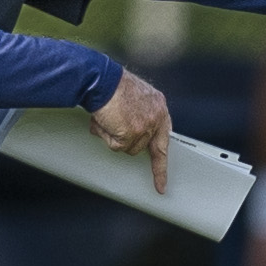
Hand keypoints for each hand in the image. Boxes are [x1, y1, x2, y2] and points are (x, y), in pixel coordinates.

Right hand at [89, 68, 172, 192]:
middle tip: (159, 186)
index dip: (163, 155)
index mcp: (158, 105)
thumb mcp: (133, 96)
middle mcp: (156, 116)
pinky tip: (104, 121)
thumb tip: (130, 134)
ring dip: (115, 137)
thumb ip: (138, 114)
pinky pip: (117, 146)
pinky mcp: (131, 133)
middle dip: (157, 169)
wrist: (100, 79)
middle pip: (151, 148)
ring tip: (107, 120)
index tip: (165, 173)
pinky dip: (106, 136)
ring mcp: (145, 126)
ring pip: (130, 148)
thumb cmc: (109, 85)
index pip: (165, 135)